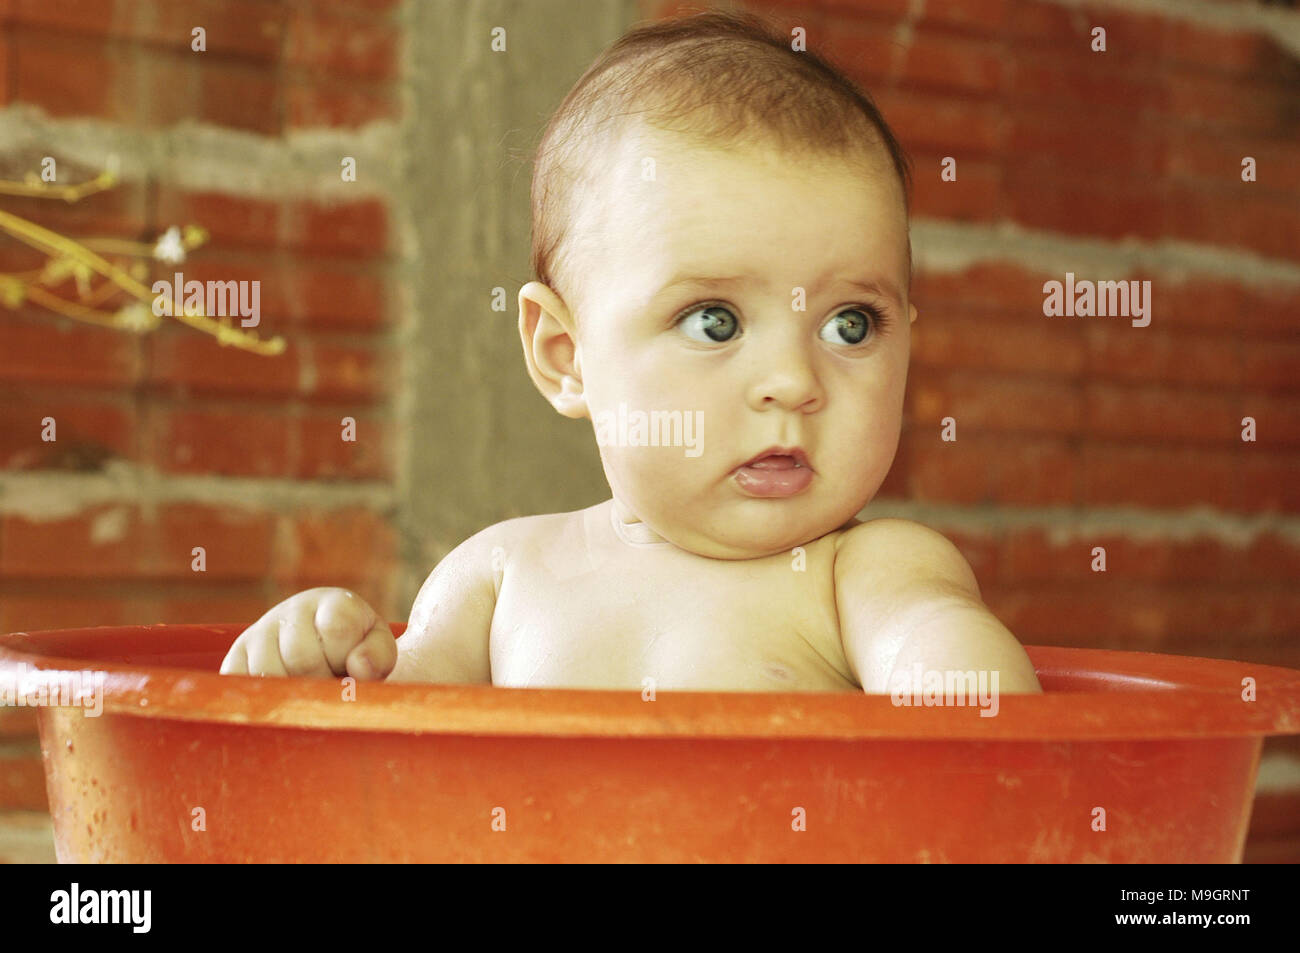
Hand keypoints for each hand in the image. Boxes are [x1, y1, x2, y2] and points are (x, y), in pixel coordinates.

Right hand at [219, 587, 396, 679]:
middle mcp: (293, 610)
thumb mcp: (378, 648)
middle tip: (330, 682)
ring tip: (307, 686)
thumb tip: (358, 668)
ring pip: (268, 672)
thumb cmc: (356, 651)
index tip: (351, 666)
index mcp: (335, 603)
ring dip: (291, 691)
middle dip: (321, 680)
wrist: (325, 647)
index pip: (336, 630)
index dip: (346, 659)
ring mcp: (261, 631)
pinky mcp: (236, 656)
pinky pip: (238, 682)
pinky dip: (260, 696)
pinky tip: (280, 693)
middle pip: (302, 658)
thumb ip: (378, 656)